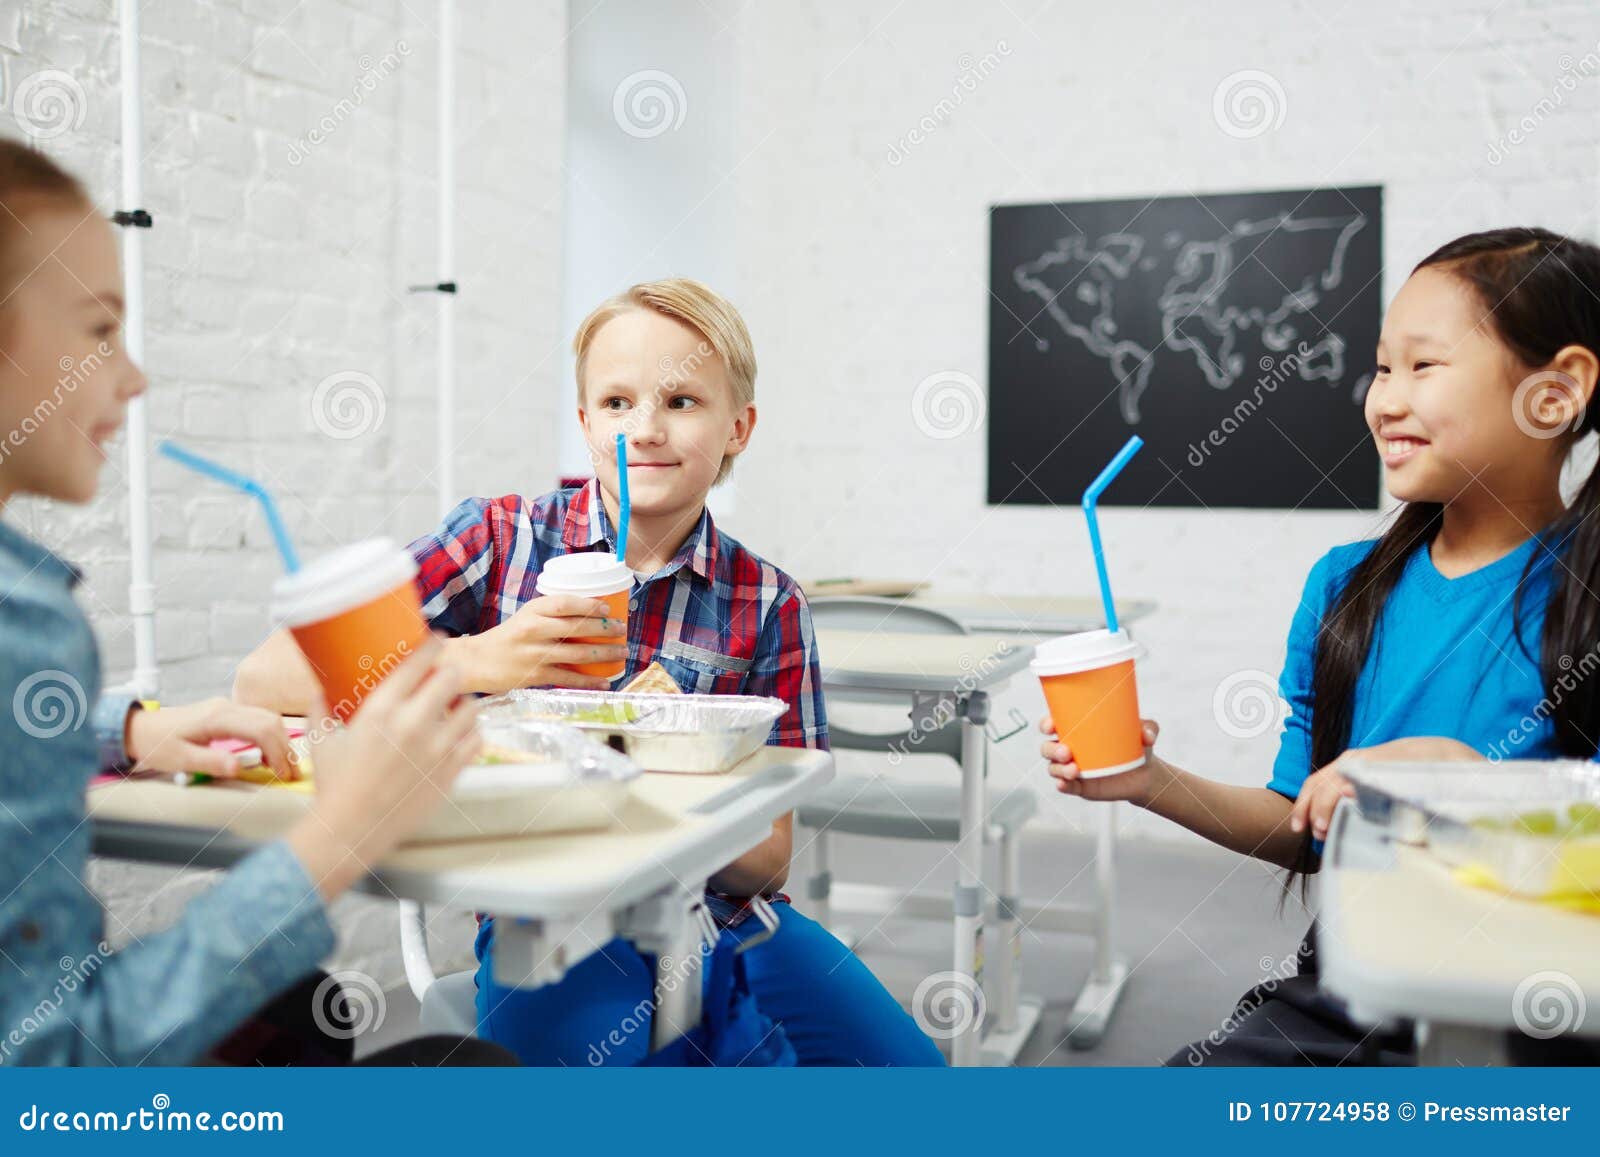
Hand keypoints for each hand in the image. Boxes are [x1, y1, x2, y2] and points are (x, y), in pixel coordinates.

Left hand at [126, 697, 296, 778]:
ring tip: (282, 766)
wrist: (140, 728)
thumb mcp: (181, 759)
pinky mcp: (227, 712)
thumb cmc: (157, 744)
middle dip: (285, 748)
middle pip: (271, 721)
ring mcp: (228, 707)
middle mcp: (227, 707)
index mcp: (218, 718)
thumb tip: (238, 768)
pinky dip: (270, 736)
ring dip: (280, 741)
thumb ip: (211, 762)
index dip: (278, 753)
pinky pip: (258, 719)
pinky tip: (266, 754)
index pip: (262, 730)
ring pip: (268, 718)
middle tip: (290, 773)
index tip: (282, 775)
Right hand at [285, 637, 481, 901]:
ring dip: (463, 703)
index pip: (420, 662)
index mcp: (381, 709)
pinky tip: (460, 734)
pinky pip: (477, 740)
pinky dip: (471, 733)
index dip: (434, 646)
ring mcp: (437, 749)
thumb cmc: (334, 786)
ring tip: (453, 708)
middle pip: (452, 678)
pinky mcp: (450, 772)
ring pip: (471, 708)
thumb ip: (321, 708)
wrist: (351, 831)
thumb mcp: (320, 740)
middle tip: (444, 677)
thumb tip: (319, 687)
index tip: (438, 641)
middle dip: (449, 673)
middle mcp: (413, 724)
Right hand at [453, 594, 626, 692]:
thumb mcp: (527, 616)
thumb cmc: (510, 637)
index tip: (607, 608)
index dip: (588, 604)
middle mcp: (533, 629)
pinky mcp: (536, 675)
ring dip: (604, 654)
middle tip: (622, 629)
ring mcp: (535, 654)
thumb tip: (592, 613)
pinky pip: (568, 678)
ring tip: (621, 653)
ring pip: (577, 653)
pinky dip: (589, 681)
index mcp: (532, 610)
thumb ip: (553, 614)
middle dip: (604, 628)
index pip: (564, 603)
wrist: (478, 661)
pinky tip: (605, 682)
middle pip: (576, 627)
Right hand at [1038, 715, 1161, 803]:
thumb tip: (1147, 736)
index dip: (1046, 724)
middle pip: (1048, 748)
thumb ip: (1149, 728)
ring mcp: (1072, 768)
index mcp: (1077, 730)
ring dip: (1058, 769)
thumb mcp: (1144, 731)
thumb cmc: (1136, 745)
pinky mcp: (1079, 786)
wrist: (1144, 774)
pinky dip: (1061, 785)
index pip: (1052, 724)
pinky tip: (1064, 784)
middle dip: (1051, 749)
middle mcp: (1070, 748)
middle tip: (1067, 752)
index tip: (1051, 725)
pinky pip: (1064, 786)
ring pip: (1053, 767)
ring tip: (1075, 770)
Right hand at [1291, 736, 1480, 838]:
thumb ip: (1437, 799)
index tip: (1327, 827)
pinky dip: (1312, 798)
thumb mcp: (1450, 785)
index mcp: (1387, 762)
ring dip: (1307, 803)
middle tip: (1315, 833)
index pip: (1348, 778)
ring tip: (1301, 828)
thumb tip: (1426, 820)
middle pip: (1329, 777)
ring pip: (1322, 777)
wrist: (1444, 752)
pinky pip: (1325, 779)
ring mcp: (1358, 760)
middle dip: (1315, 805)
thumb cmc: (1448, 772)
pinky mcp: (1355, 767)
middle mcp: (1367, 758)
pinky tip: (1309, 819)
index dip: (1333, 802)